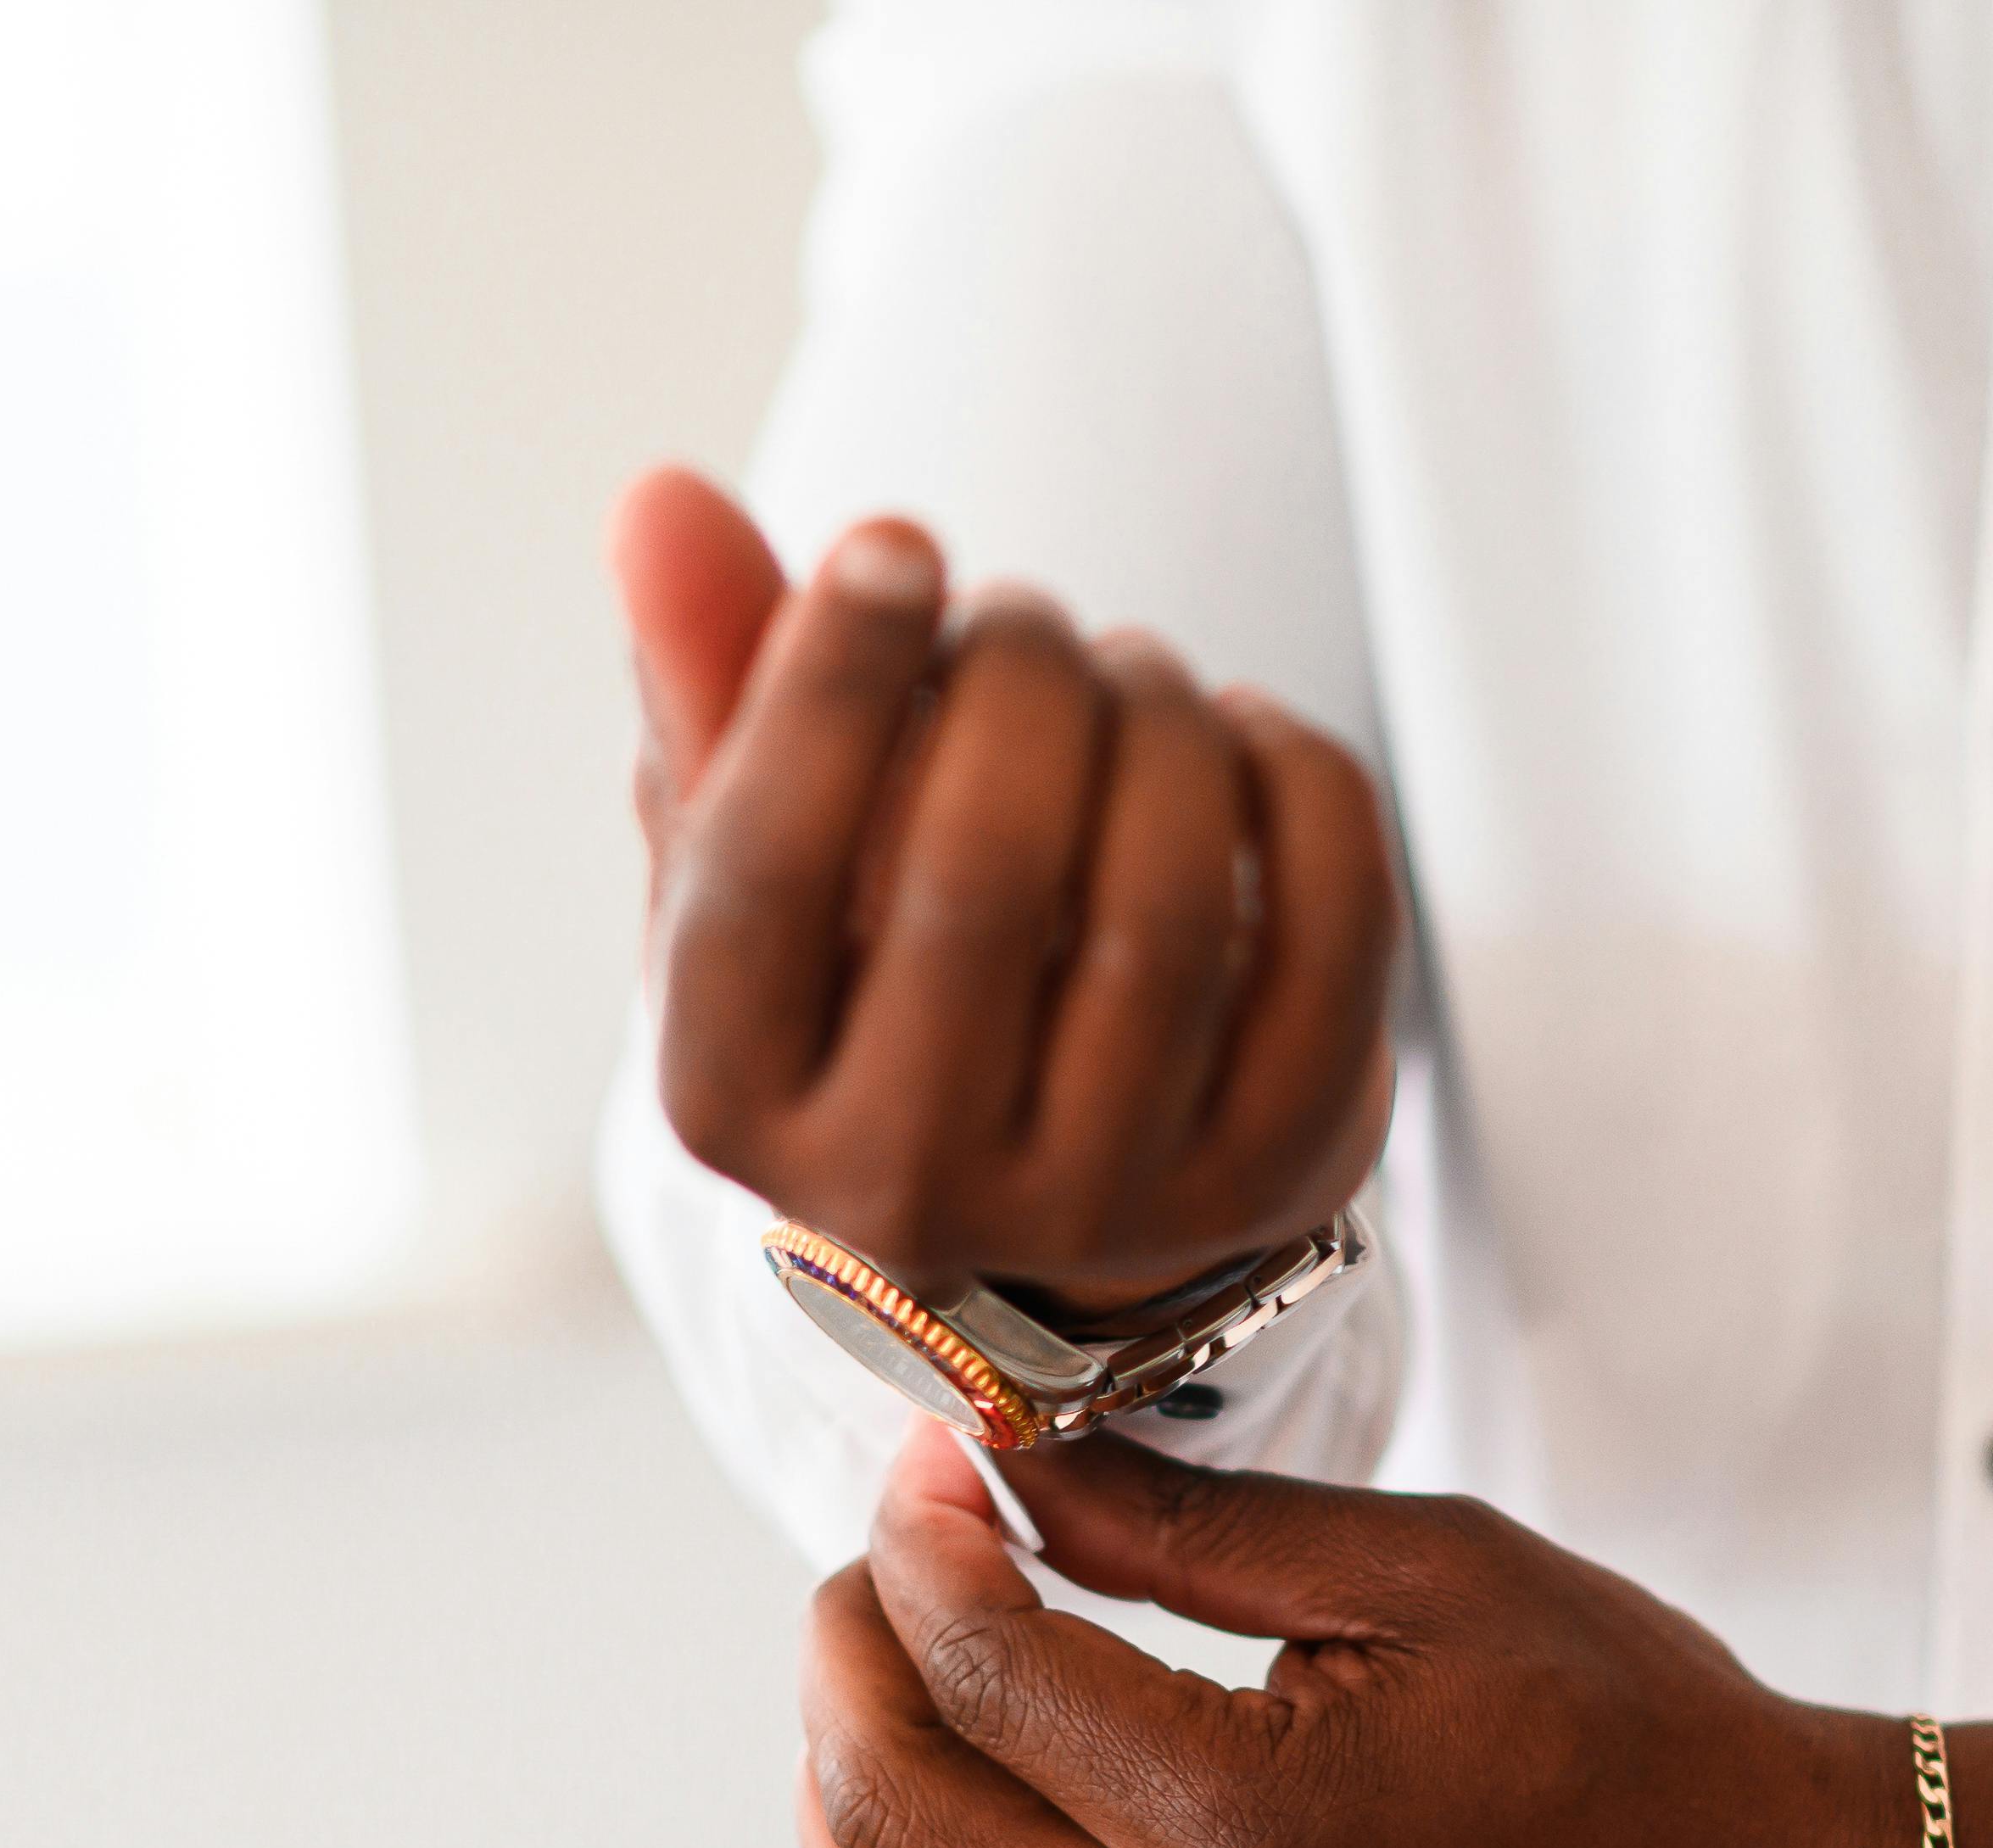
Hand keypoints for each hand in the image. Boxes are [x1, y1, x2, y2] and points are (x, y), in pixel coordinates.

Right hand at [608, 466, 1398, 1312]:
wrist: (1059, 1168)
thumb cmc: (878, 971)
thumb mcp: (762, 849)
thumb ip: (710, 679)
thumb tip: (663, 500)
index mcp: (728, 1100)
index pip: (764, 874)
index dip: (833, 677)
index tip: (896, 539)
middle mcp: (905, 1187)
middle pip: (979, 876)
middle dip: (1020, 678)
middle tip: (1028, 618)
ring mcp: (1105, 1202)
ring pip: (1163, 902)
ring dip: (1158, 718)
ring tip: (1128, 673)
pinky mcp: (1278, 1171)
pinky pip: (1329, 923)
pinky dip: (1298, 780)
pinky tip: (1240, 737)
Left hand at [795, 1425, 1992, 1847]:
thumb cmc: (1632, 1733)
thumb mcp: (1429, 1569)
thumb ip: (1193, 1523)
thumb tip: (1004, 1466)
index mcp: (1262, 1837)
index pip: (984, 1675)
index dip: (925, 1534)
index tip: (944, 1450)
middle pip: (883, 1813)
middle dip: (850, 1646)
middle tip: (906, 1542)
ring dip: (851, 1783)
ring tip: (918, 1660)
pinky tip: (993, 1767)